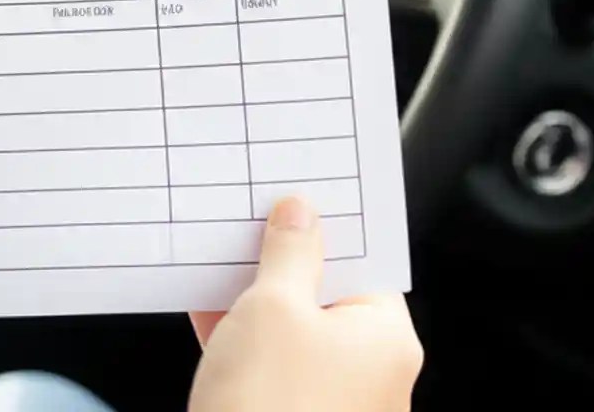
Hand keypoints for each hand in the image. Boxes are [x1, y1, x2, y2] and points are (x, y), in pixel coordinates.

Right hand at [187, 197, 422, 411]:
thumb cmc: (267, 411)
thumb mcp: (272, 309)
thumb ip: (288, 254)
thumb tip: (300, 215)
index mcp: (387, 339)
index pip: (363, 263)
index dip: (324, 229)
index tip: (290, 201)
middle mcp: (371, 374)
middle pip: (327, 296)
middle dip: (282, 263)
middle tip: (246, 226)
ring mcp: (332, 403)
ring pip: (295, 333)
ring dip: (256, 302)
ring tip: (216, 265)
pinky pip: (272, 367)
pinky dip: (243, 342)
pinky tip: (207, 314)